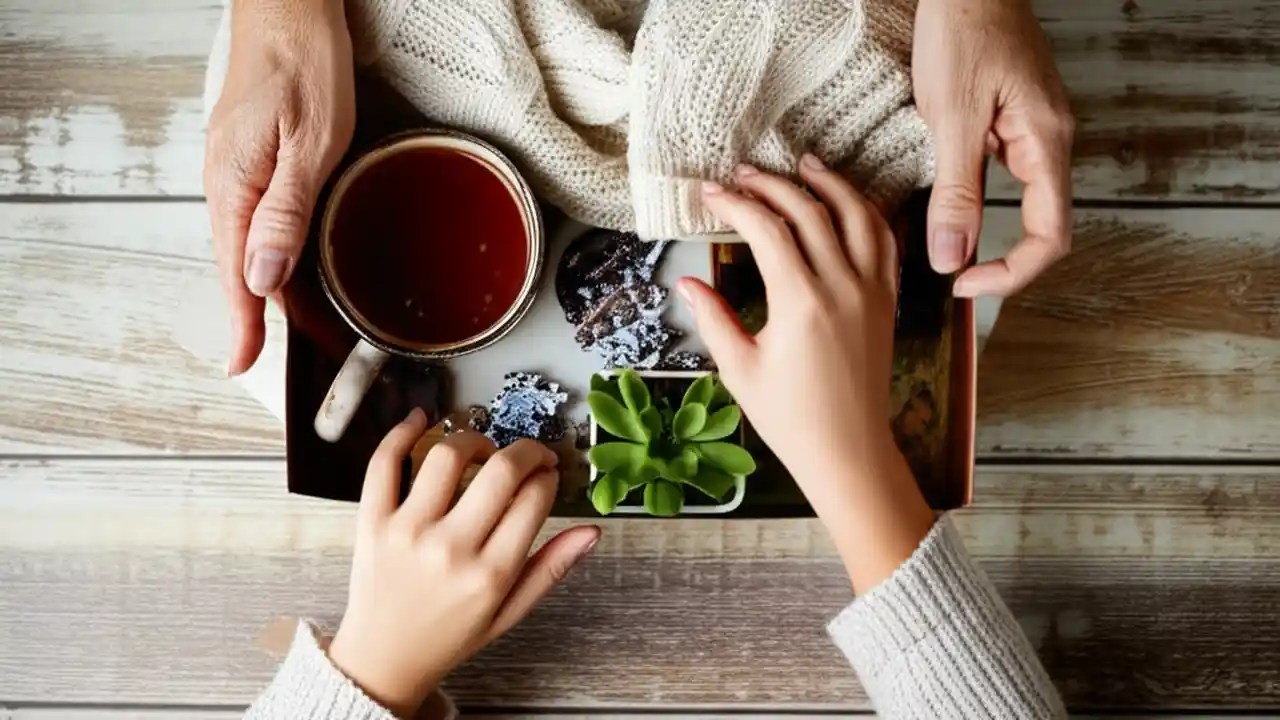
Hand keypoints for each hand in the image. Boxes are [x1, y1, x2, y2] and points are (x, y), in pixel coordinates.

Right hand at [204, 0, 355, 374]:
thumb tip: (262, 278)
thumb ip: (285, 213)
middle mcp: (224, 182)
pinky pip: (252, 218)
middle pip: (237, 266)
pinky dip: (266, 250)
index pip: (235, 274)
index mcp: (234, 186)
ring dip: (262, 286)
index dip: (244, 325)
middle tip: (273, 356)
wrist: (289, 10)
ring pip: (244, 244)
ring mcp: (233, 169)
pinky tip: (283, 261)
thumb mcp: (309, 143)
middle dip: (255, 315)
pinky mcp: (247, 158)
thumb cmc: (304, 65)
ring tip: (284, 324)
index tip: (243, 367)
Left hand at [328, 410, 600, 716]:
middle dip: (526, 451)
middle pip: (500, 470)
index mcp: (491, 574)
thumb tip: (593, 531)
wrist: (383, 661)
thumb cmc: (450, 636)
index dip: (548, 477)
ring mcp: (408, 531)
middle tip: (529, 456)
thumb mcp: (510, 612)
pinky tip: (420, 420)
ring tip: (482, 451)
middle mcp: (450, 548)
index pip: (534, 499)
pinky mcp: (372, 521)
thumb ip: (552, 569)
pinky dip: (401, 433)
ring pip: (447, 456)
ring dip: (473, 440)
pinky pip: (384, 463)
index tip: (548, 475)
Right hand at [680, 157, 933, 592]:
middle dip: (773, 184)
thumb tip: (688, 283)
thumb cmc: (791, 418)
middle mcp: (842, 286)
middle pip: (810, 210)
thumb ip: (714, 319)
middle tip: (744, 174)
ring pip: (857, 215)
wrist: (849, 450)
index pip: (767, 229)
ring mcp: (872, 291)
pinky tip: (847, 203)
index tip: (711, 193)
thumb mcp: (739, 370)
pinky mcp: (887, 301)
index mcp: (801, 302)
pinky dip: (865, 213)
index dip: (735, 204)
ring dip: (829, 184)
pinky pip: (884, 242)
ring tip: (804, 165)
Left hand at [914, 0, 1074, 296]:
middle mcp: (1049, 142)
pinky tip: (940, 203)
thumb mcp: (953, 115)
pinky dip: (972, 201)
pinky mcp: (1009, 123)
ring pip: (1018, 205)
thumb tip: (953, 256)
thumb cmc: (964, 30)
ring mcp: (1032, 132)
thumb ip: (956, 190)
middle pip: (1040, 227)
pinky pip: (999, 177)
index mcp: (1047, 142)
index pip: (1050, 236)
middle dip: (999, 261)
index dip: (1013, 273)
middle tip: (950, 277)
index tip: (966, 285)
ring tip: (940, 246)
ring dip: (983, 232)